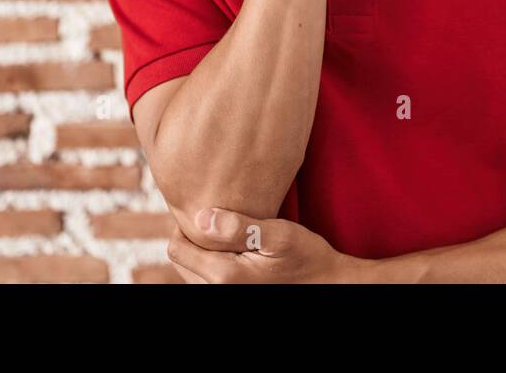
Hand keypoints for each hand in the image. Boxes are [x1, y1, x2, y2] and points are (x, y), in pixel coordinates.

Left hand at [166, 207, 369, 282]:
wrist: (328, 285)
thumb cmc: (307, 257)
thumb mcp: (279, 235)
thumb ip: (239, 227)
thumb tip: (201, 217)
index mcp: (225, 276)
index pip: (177, 249)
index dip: (184, 224)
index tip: (206, 208)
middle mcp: (218, 292)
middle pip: (179, 261)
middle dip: (191, 238)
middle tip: (214, 217)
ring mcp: (226, 297)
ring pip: (191, 272)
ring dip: (200, 251)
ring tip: (223, 231)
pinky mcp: (234, 296)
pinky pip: (206, 279)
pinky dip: (210, 262)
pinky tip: (232, 247)